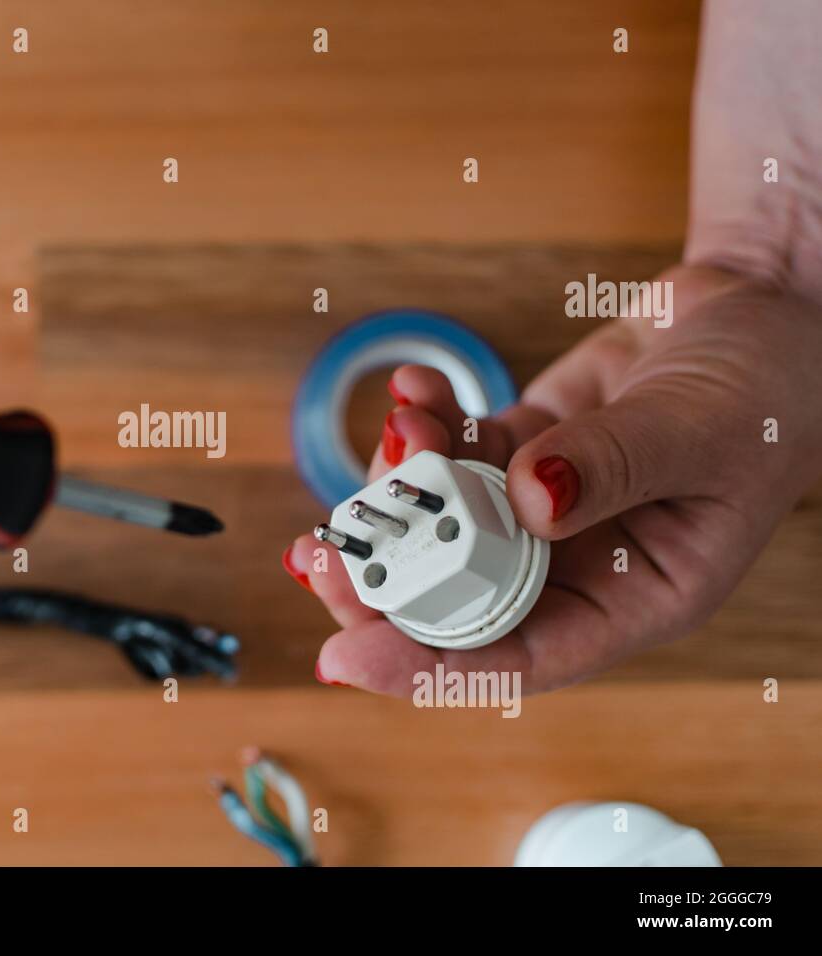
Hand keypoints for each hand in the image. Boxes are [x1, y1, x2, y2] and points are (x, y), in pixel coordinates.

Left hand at [286, 266, 821, 693]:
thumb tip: (526, 498)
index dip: (428, 667)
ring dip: (400, 486)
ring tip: (393, 434)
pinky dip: (425, 423)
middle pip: (458, 599)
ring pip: (442, 523)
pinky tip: (413, 390)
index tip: (345, 657)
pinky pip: (454, 450)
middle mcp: (577, 564)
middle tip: (322, 553)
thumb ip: (614, 465)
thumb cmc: (765, 390)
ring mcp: (540, 508)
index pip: (519, 658)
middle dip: (383, 580)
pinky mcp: (518, 451)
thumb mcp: (705, 430)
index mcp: (635, 598)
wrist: (756, 311)